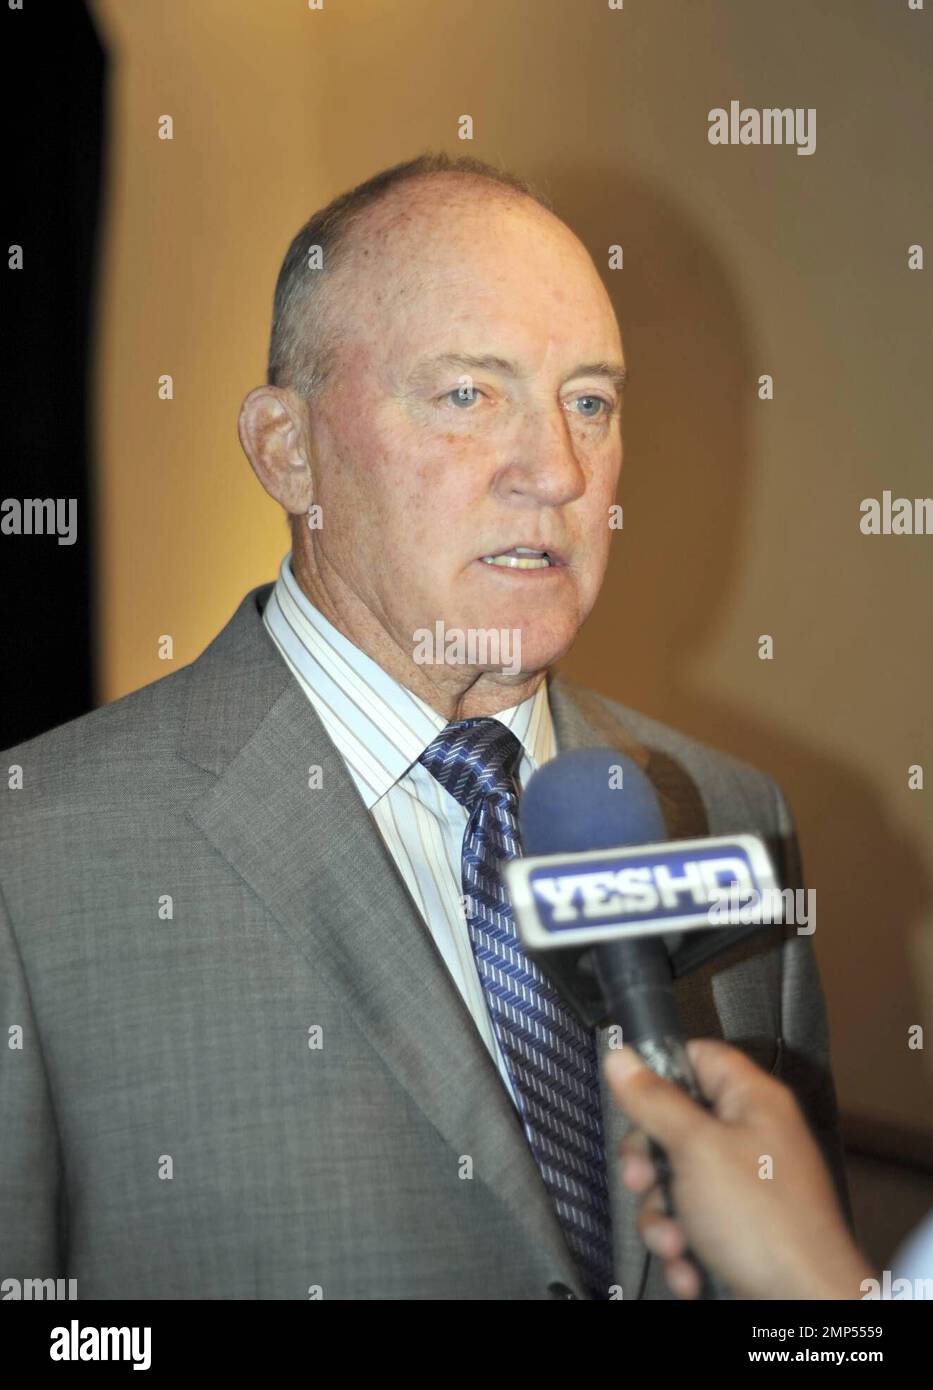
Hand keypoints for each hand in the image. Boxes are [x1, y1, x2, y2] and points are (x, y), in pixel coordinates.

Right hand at [604, 1038, 873, 1299]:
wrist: (804, 1305)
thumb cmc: (769, 1224)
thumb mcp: (696, 1149)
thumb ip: (656, 1101)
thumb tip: (623, 1059)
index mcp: (752, 1101)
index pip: (699, 1057)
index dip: (661, 1071)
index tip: (632, 1096)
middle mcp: (752, 1138)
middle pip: (676, 1126)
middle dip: (650, 1163)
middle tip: (642, 1179)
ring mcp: (747, 1186)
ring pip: (678, 1182)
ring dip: (663, 1217)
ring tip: (674, 1240)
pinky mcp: (741, 1229)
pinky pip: (692, 1224)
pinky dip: (683, 1247)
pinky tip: (689, 1264)